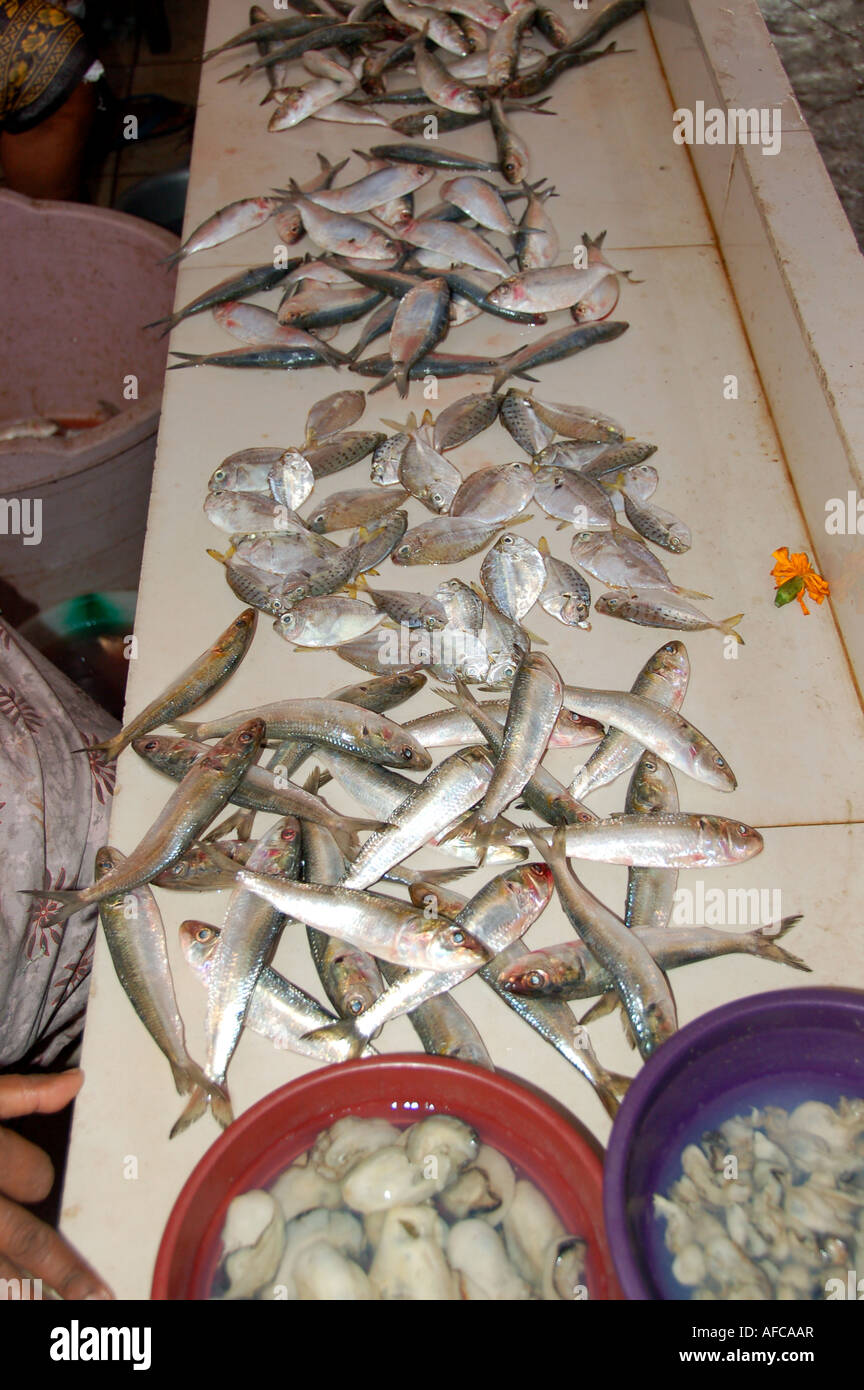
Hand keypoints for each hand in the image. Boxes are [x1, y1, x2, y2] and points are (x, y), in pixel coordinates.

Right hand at [0, 1071, 112, 1299]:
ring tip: (47, 1306)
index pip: (37, 1178)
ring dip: (21, 1289)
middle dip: (66, 1270)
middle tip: (100, 1296)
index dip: (38, 1178)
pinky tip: (7, 1296)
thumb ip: (24, 1093)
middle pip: (27, 1240)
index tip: (32, 1179)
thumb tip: (75, 1083)